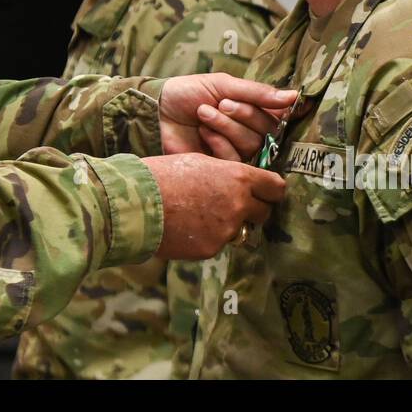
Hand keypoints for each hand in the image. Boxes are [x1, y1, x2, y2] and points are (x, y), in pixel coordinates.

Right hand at [141, 153, 285, 259]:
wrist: (136, 202)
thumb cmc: (163, 174)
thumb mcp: (199, 162)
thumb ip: (226, 174)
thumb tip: (238, 183)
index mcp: (238, 177)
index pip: (276, 188)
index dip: (271, 190)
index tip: (265, 192)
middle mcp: (238, 204)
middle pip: (264, 213)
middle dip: (252, 210)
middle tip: (231, 205)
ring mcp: (226, 230)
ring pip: (239, 230)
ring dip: (227, 225)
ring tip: (198, 215)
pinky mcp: (211, 249)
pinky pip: (218, 243)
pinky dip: (207, 238)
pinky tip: (186, 227)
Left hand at [159, 72, 296, 160]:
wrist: (159, 109)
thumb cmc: (190, 92)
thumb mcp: (223, 84)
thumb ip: (257, 92)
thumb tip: (294, 96)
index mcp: (254, 111)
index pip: (279, 115)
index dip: (272, 109)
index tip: (252, 97)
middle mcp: (250, 132)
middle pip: (267, 131)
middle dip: (244, 115)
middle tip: (222, 104)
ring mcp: (236, 150)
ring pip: (252, 145)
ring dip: (227, 126)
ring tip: (205, 113)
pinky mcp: (221, 168)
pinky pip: (235, 161)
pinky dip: (219, 143)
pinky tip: (203, 132)